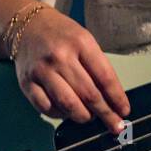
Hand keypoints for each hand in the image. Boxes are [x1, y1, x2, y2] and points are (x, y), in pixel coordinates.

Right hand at [11, 7, 130, 134]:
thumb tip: (112, 99)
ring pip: (68, 104)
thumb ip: (98, 67)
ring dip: (83, 116)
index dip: (117, 98)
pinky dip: (60, 115)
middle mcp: (61, 57)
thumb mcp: (85, 41)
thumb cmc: (62, 36)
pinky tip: (67, 112)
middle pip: (88, 94)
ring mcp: (42, 70)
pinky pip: (46, 108)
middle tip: (115, 124)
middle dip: (105, 113)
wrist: (28, 26)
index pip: (105, 77)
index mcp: (81, 43)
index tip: (124, 111)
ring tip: (90, 117)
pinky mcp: (27, 83)